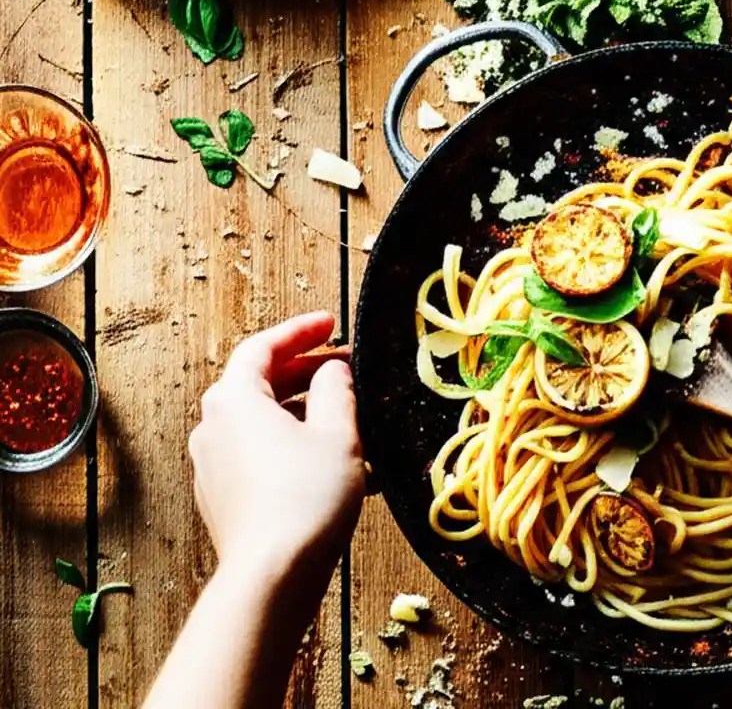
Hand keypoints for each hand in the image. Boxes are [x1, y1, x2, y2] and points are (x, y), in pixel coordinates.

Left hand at [189, 311, 365, 577]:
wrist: (273, 574)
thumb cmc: (305, 498)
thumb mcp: (337, 432)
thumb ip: (336, 389)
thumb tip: (334, 371)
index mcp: (234, 400)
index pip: (263, 347)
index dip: (301, 331)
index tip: (330, 323)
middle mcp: (213, 427)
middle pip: (261, 384)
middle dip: (307, 374)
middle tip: (348, 370)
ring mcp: (213, 466)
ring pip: (264, 424)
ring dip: (306, 416)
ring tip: (352, 424)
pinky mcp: (224, 499)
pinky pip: (261, 458)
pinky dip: (295, 449)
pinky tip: (335, 466)